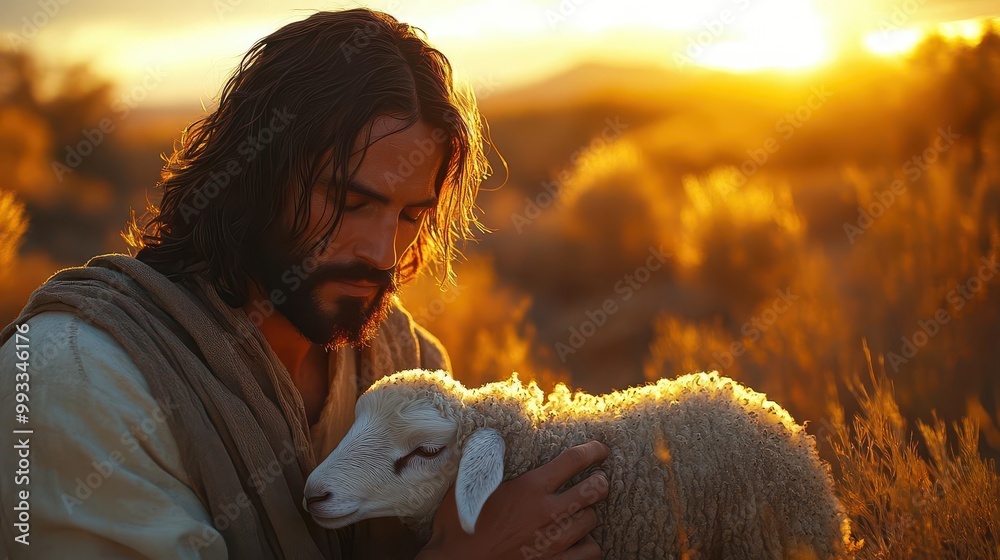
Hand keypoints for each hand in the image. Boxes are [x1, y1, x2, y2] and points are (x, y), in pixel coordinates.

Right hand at [416, 440, 609, 559]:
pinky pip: (590, 552)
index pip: (574, 460)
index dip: (593, 451)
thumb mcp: (468, 487)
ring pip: (592, 520)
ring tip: (581, 511)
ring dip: (588, 513)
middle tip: (597, 480)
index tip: (601, 450)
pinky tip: (578, 541)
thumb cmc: (460, 528)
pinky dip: (588, 545)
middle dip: (599, 482)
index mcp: (530, 488)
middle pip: (595, 490)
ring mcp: (555, 542)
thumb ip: (488, 462)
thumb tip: (493, 437)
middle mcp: (549, 513)